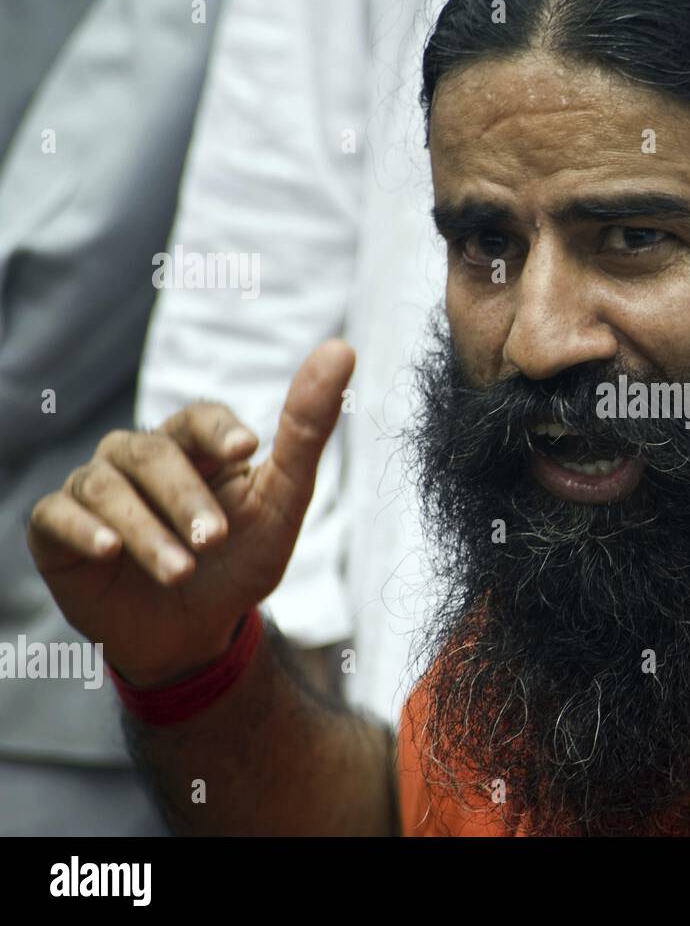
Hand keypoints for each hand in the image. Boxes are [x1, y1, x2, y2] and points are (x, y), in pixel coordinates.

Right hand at [27, 340, 355, 687]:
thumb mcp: (283, 503)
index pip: (200, 418)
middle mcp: (139, 457)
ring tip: (180, 570)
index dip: (219, 429)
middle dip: (186, 498)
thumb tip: (341, 349)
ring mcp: (95, 489)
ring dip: (146, 530)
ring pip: (108, 487)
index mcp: (194, 446)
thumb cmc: (239, 560)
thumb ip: (307, 432)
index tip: (249, 447)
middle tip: (214, 539)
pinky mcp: (56, 529)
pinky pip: (57, 515)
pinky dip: (83, 530)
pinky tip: (108, 550)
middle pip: (154, 454)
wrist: (193, 632)